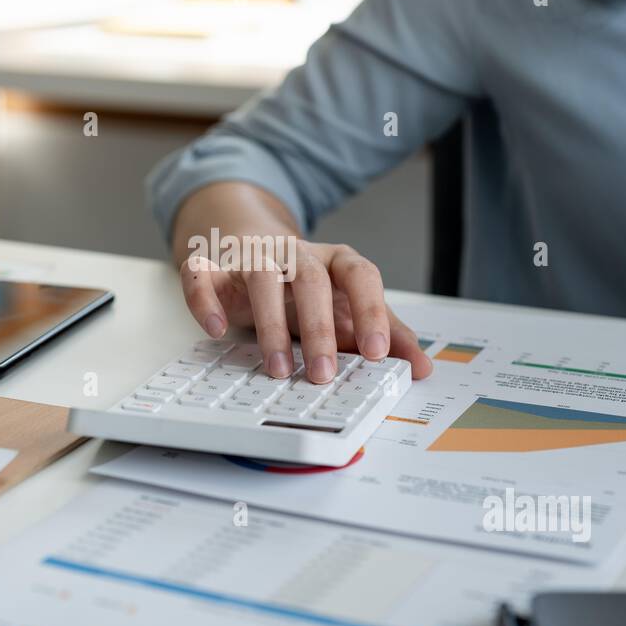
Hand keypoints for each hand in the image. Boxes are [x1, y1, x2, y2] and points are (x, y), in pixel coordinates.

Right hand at [180, 240, 432, 382]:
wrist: (256, 250)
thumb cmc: (309, 290)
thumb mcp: (349, 310)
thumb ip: (387, 334)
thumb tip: (422, 367)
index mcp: (335, 261)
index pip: (360, 275)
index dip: (370, 312)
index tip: (377, 353)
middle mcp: (296, 253)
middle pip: (311, 279)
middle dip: (318, 330)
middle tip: (323, 375)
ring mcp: (253, 256)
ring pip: (261, 276)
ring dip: (270, 325)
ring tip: (279, 370)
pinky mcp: (215, 267)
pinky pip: (202, 274)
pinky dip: (206, 301)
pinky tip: (217, 330)